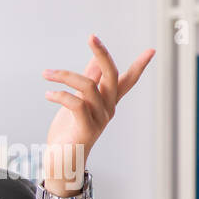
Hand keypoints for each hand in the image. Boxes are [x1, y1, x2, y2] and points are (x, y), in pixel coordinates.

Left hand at [42, 34, 154, 190]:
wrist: (61, 161)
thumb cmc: (68, 131)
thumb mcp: (78, 103)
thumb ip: (88, 83)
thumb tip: (95, 60)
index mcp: (108, 102)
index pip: (128, 81)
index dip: (139, 66)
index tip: (152, 51)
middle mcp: (108, 108)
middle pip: (111, 75)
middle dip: (102, 54)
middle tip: (92, 37)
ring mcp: (99, 119)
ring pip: (88, 86)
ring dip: (64, 76)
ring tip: (46, 73)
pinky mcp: (86, 128)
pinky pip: (76, 103)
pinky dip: (60, 95)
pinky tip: (48, 94)